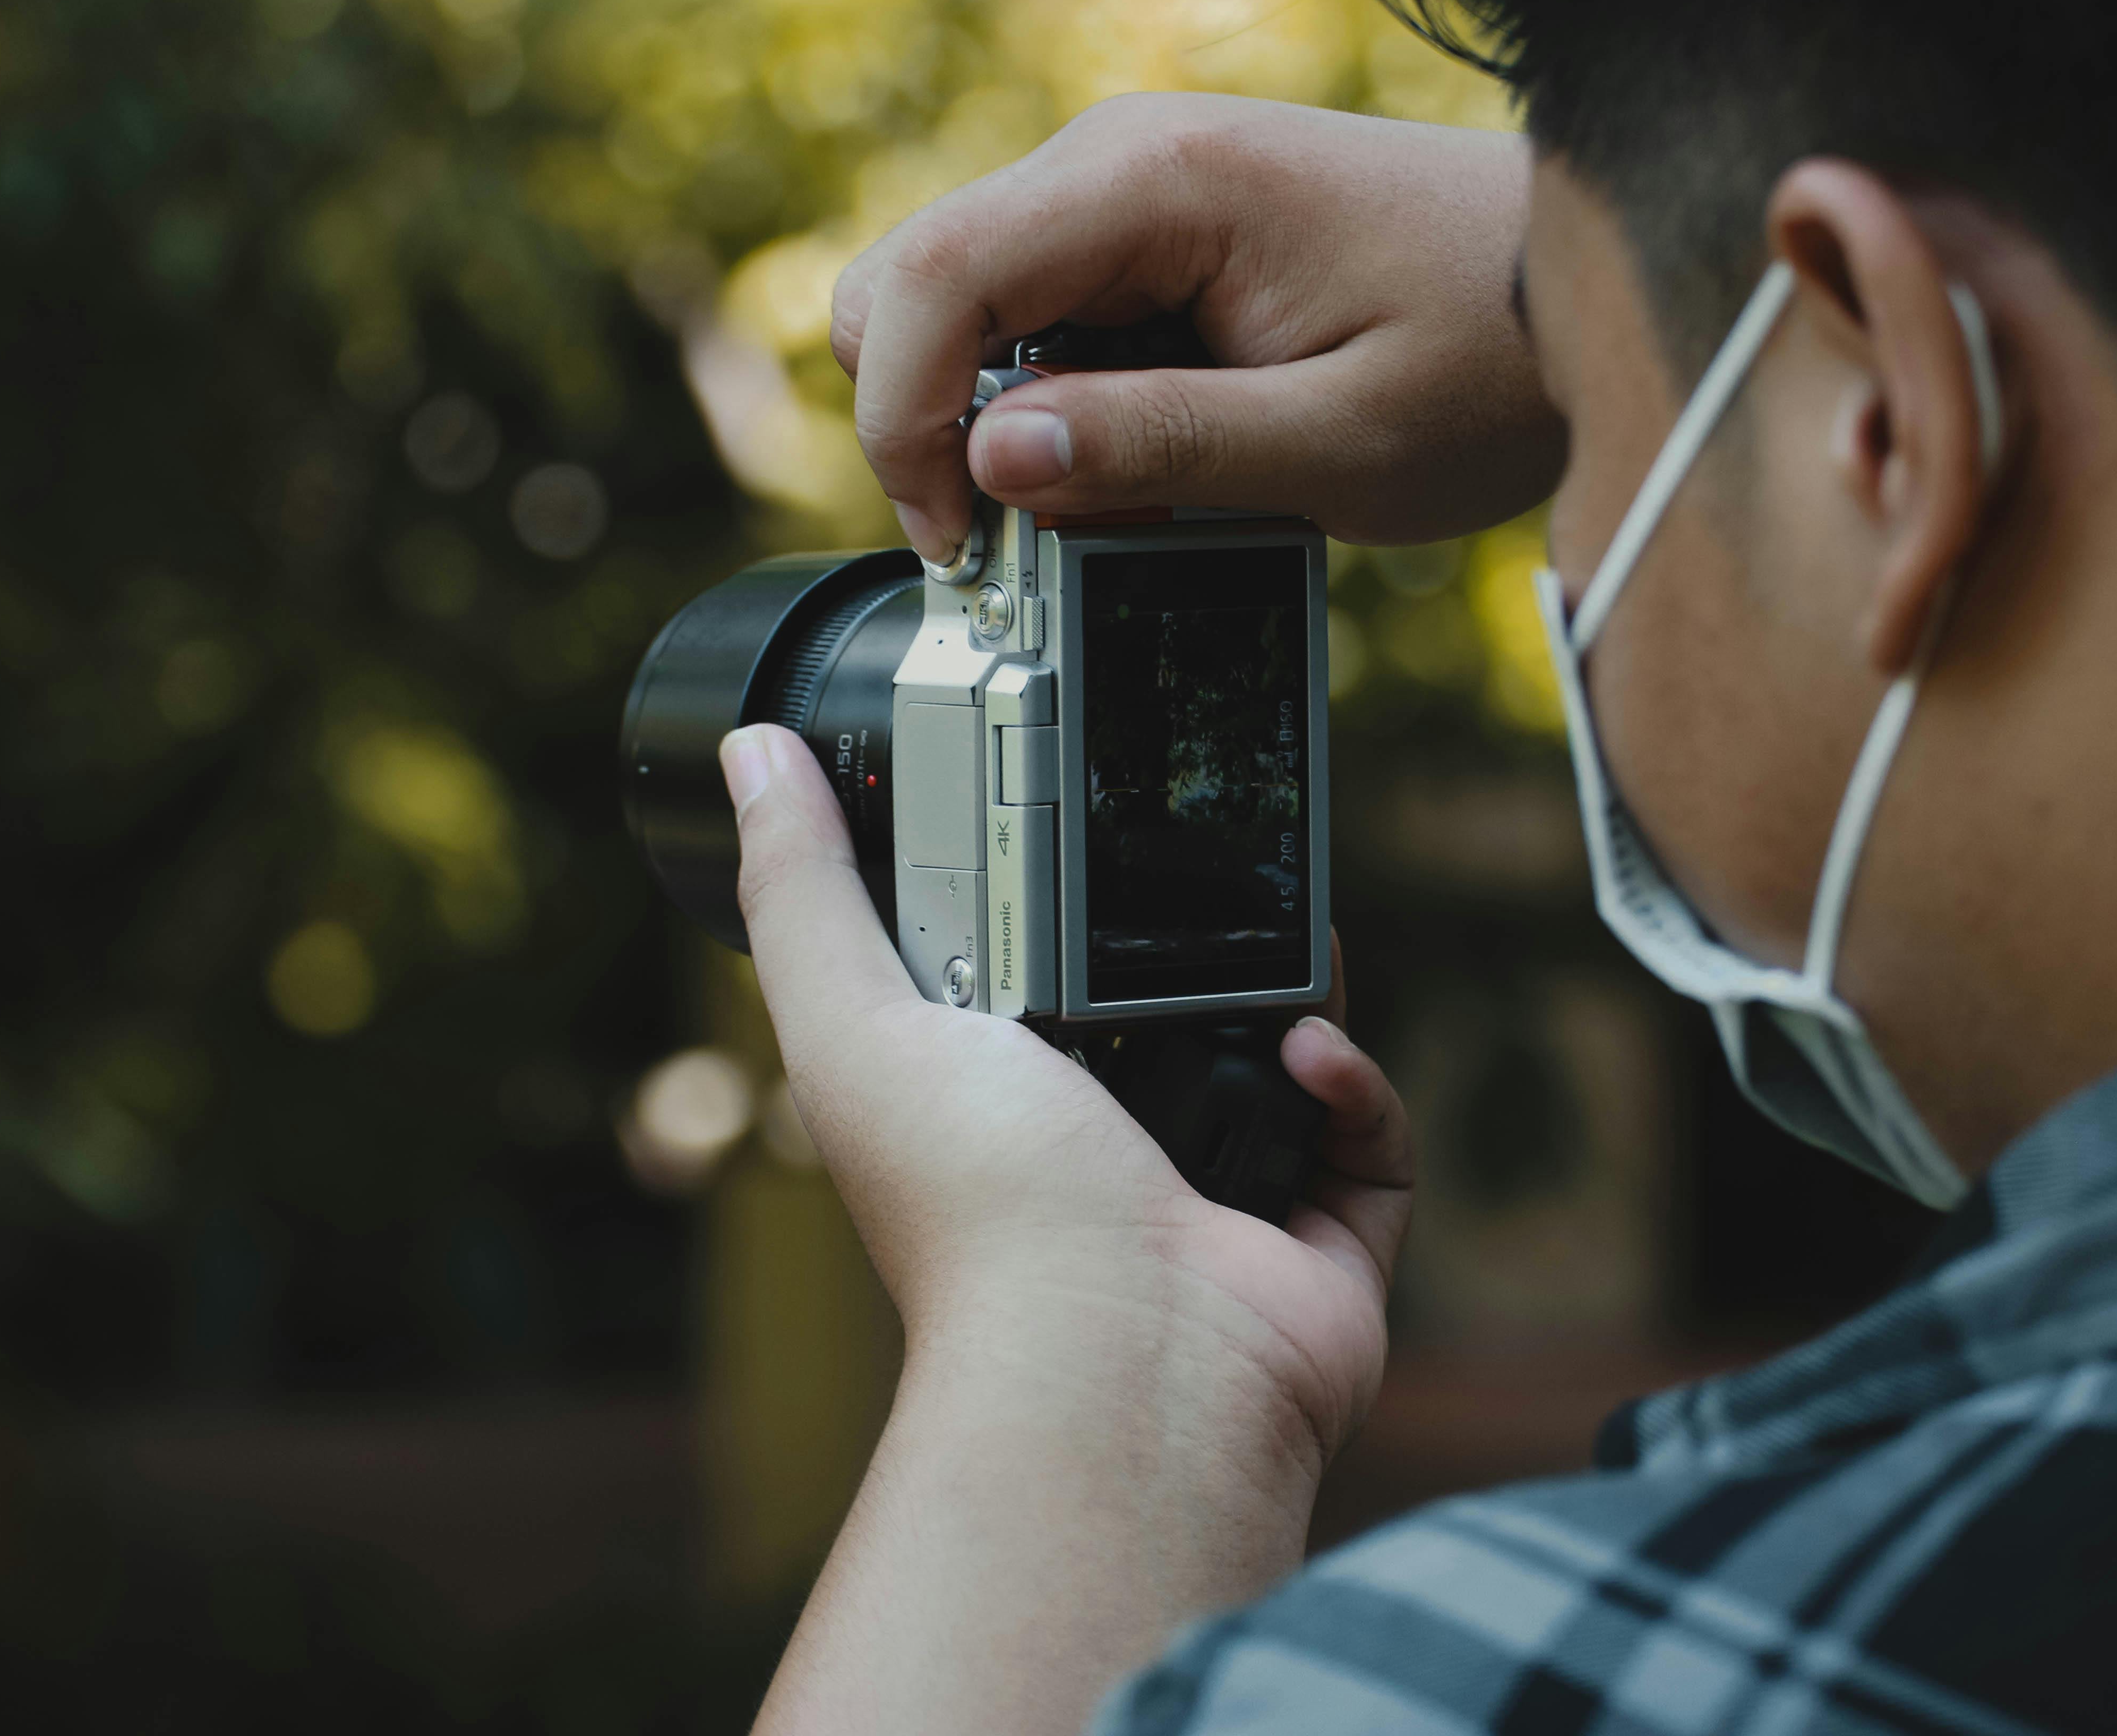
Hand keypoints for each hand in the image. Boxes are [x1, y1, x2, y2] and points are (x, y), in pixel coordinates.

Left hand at [723, 718, 1413, 1481]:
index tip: (1087, 815)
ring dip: (1295, 994)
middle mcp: (1108, 1151)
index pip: (1039, 978)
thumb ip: (804, 886)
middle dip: (1204, 935)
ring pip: (1282, 1064)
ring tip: (1280, 946)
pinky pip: (1365, 1140)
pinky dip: (1352, 1088)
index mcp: (1001, 1102)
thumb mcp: (859, 1017)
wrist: (1126, 1357)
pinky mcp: (1320, 1240)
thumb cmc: (982, 1210)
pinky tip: (1306, 1057)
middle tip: (1214, 870)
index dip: (1061, 901)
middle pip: (1176, 1007)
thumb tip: (752, 759)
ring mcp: (1220, 1199)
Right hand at [830, 91, 1562, 563]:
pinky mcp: (1151, 231)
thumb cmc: (1494, 356)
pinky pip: (1037, 314)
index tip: (956, 540)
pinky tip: (1131, 460)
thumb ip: (1162, 449)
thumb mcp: (1339, 441)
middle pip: (915, 277)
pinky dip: (1047, 403)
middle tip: (1007, 540)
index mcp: (1163, 177)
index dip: (904, 420)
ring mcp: (1134, 186)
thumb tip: (995, 464)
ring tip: (1091, 507)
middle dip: (925, 421)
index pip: (937, 273)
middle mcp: (1125, 154)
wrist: (1585, 286)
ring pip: (960, 300)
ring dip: (988, 417)